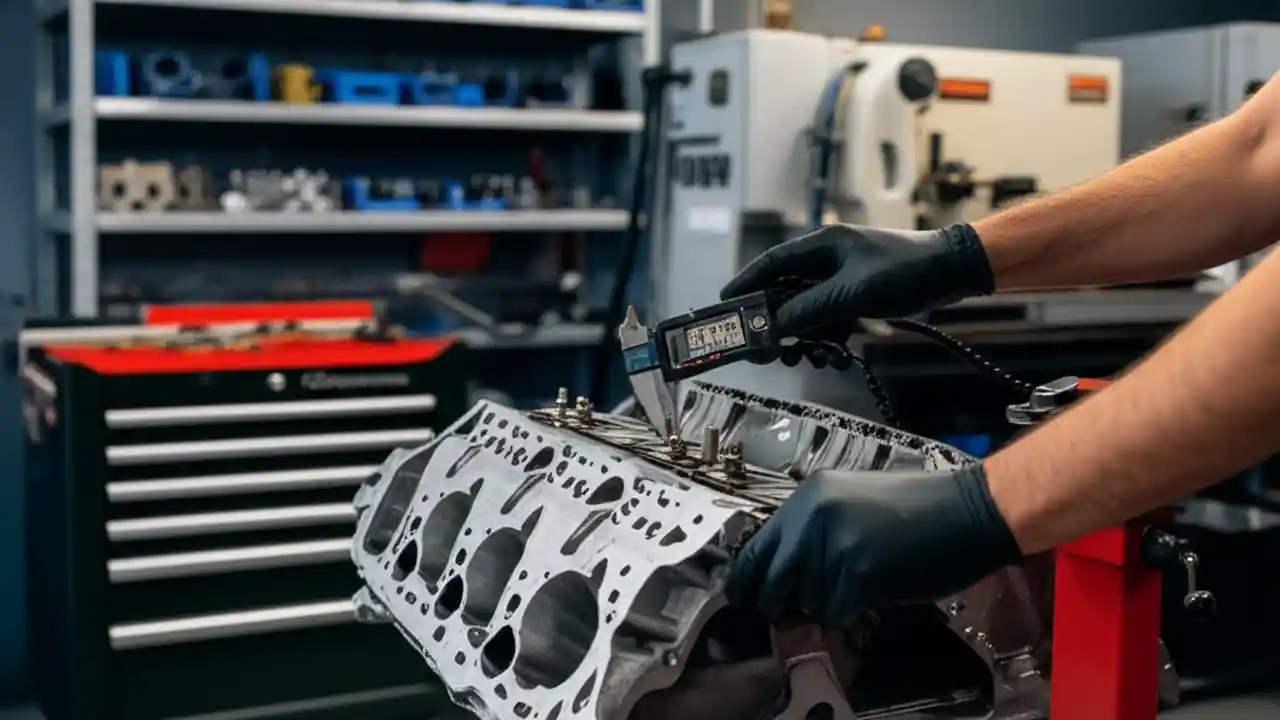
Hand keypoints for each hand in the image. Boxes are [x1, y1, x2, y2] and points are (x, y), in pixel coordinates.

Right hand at [719, 223, 994, 336]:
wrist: (954, 271)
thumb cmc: (905, 271)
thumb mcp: (853, 294)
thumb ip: (810, 310)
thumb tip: (773, 326)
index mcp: (821, 246)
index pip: (770, 264)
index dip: (744, 284)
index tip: (724, 305)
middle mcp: (827, 260)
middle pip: (784, 292)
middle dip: (773, 322)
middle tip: (761, 349)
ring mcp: (842, 278)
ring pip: (806, 310)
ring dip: (799, 335)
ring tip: (796, 358)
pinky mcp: (857, 296)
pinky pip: (829, 318)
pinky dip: (824, 337)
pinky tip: (828, 356)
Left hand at [725, 465, 1020, 626]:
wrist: (967, 510)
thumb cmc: (917, 508)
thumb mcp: (850, 504)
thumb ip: (812, 532)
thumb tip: (781, 574)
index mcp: (807, 498)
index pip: (756, 547)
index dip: (748, 578)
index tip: (746, 596)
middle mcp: (812, 518)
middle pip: (773, 580)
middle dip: (782, 601)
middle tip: (800, 607)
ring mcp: (834, 545)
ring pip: (805, 600)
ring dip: (822, 605)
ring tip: (853, 588)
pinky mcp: (858, 573)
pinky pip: (835, 612)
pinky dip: (849, 612)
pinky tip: (870, 594)